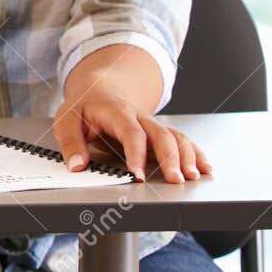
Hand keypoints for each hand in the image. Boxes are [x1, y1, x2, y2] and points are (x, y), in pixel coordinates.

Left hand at [54, 91, 211, 183]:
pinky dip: (196, 154)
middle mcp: (140, 117)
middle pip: (161, 134)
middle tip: (175, 180)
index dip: (136, 153)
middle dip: (170, 158)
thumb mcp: (66, 120)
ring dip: (187, 157)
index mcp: (117, 111)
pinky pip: (182, 141)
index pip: (131, 132)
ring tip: (193, 177)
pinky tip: (205, 168)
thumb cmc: (84, 109)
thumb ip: (71, 142)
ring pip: (176, 137)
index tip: (138, 174)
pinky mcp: (160, 134)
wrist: (99, 92)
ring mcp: (153, 125)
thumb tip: (77, 165)